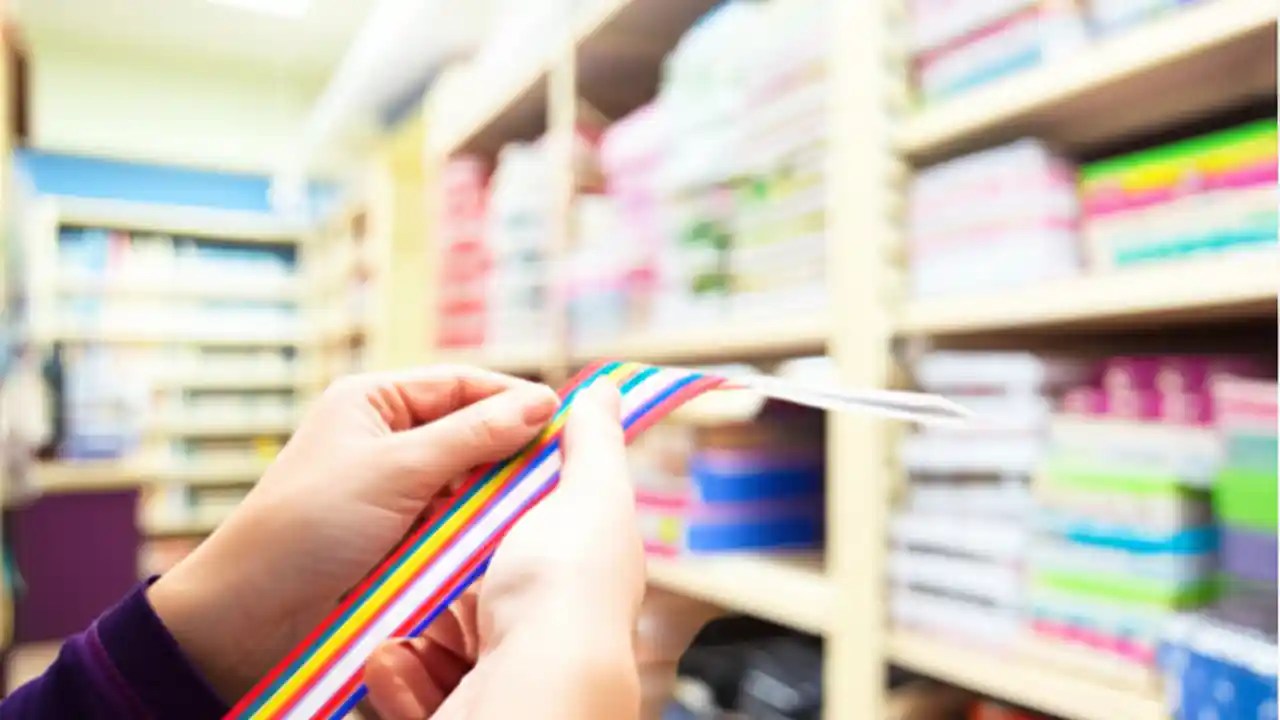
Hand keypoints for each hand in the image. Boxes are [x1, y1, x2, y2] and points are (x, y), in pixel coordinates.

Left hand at [147, 367, 560, 700]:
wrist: (249, 614)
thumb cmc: (306, 526)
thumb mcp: (397, 469)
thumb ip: (473, 436)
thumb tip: (541, 403)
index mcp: (373, 400)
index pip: (461, 385)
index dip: (512, 400)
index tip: (561, 421)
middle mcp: (385, 436)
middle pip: (469, 431)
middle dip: (507, 451)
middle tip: (552, 470)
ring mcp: (391, 487)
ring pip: (466, 480)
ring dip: (490, 495)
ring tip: (524, 507)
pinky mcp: (397, 532)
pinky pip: (451, 520)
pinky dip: (471, 528)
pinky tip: (492, 537)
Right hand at [365, 380, 661, 719]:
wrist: (533, 691)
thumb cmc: (565, 589)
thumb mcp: (589, 496)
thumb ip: (592, 446)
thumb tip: (605, 390)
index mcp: (571, 573)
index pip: (516, 533)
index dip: (475, 507)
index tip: (436, 481)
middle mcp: (541, 624)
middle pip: (465, 586)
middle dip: (428, 572)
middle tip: (398, 543)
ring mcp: (502, 671)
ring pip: (430, 636)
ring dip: (404, 625)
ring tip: (395, 616)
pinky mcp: (464, 708)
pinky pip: (412, 682)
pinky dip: (397, 673)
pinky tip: (395, 660)